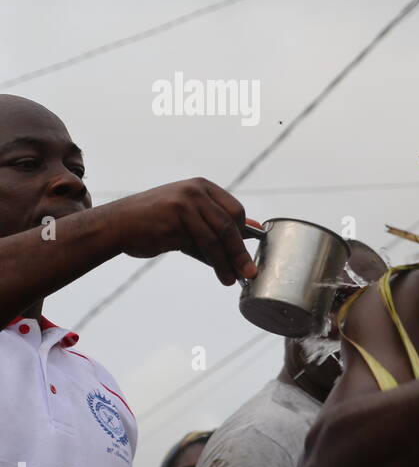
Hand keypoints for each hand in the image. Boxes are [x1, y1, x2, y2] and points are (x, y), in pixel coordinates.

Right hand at [105, 178, 256, 284]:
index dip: (245, 233)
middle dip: (240, 251)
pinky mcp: (173, 222)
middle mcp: (195, 191)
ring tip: (233, 279)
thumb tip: (253, 230)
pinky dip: (213, 263)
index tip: (251, 252)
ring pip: (215, 238)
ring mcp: (184, 205)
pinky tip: (220, 274)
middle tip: (250, 271)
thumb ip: (218, 222)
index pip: (235, 210)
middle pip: (228, 224)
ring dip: (227, 262)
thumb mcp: (190, 215)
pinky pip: (200, 246)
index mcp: (202, 186)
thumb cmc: (156, 222)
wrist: (117, 224)